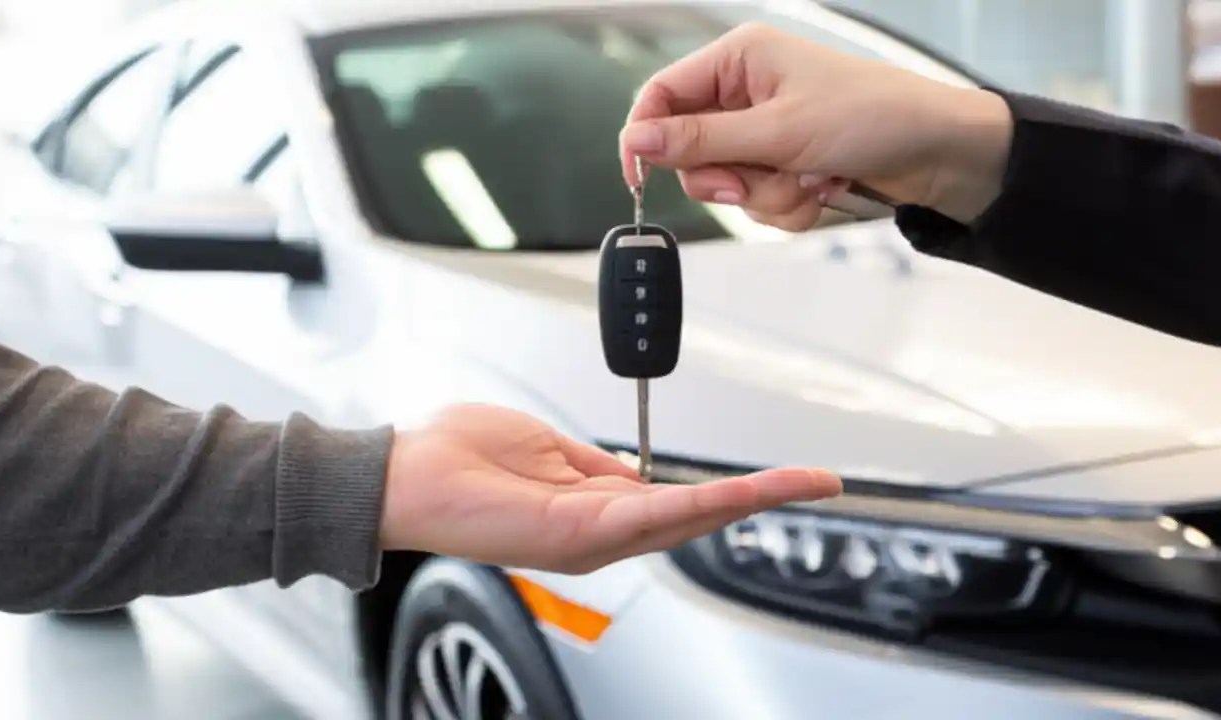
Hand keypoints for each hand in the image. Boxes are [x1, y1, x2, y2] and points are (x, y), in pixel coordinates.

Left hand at [380, 404, 840, 573]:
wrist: (403, 472)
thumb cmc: (456, 457)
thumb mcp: (543, 447)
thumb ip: (593, 464)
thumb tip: (632, 470)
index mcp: (592, 508)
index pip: (678, 501)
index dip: (732, 491)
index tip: (781, 476)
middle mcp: (598, 532)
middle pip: (696, 516)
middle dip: (760, 499)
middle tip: (817, 483)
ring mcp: (589, 539)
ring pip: (687, 518)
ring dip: (747, 500)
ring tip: (800, 484)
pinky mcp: (574, 535)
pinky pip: (652, 515)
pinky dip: (702, 503)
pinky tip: (741, 493)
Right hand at [620, 23, 1012, 225]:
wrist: (941, 151)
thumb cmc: (874, 116)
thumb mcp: (778, 131)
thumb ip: (701, 140)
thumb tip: (638, 141)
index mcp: (740, 59)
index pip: (662, 95)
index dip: (645, 138)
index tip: (639, 179)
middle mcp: (748, 90)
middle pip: (691, 150)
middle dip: (727, 178)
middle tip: (754, 180)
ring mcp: (767, 129)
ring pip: (729, 184)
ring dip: (768, 195)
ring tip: (813, 177)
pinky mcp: (787, 161)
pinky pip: (760, 199)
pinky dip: (789, 203)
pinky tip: (824, 185)